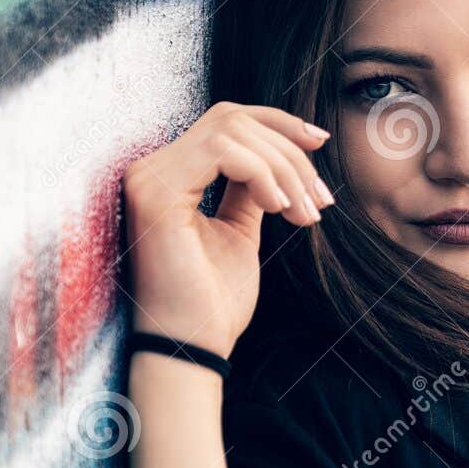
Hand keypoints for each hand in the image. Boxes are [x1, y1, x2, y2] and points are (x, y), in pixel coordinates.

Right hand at [121, 101, 334, 355]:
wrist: (193, 348)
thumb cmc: (213, 302)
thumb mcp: (241, 230)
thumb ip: (250, 188)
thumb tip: (278, 155)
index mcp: (169, 176)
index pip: (225, 121)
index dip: (277, 124)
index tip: (320, 143)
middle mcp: (150, 169)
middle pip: (232, 118)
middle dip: (288, 150)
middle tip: (320, 198)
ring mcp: (148, 178)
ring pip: (232, 132)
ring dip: (283, 169)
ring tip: (301, 214)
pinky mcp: (156, 193)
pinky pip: (223, 152)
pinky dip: (263, 175)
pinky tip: (278, 209)